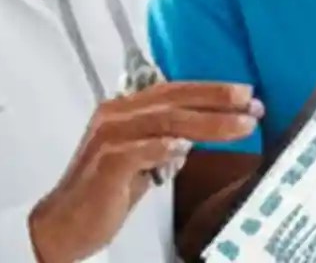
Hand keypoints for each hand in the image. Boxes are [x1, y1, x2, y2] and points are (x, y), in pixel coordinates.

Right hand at [28, 82, 262, 262]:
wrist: (63, 224)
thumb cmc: (101, 193)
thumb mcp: (141, 161)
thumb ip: (164, 143)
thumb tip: (194, 136)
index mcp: (124, 110)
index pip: (174, 91)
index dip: (211, 91)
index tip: (245, 96)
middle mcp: (115, 116)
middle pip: (173, 100)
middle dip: (218, 99)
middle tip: (252, 103)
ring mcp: (108, 138)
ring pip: (165, 120)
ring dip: (207, 123)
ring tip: (240, 126)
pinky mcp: (105, 164)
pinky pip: (138, 150)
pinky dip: (163, 147)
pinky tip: (185, 147)